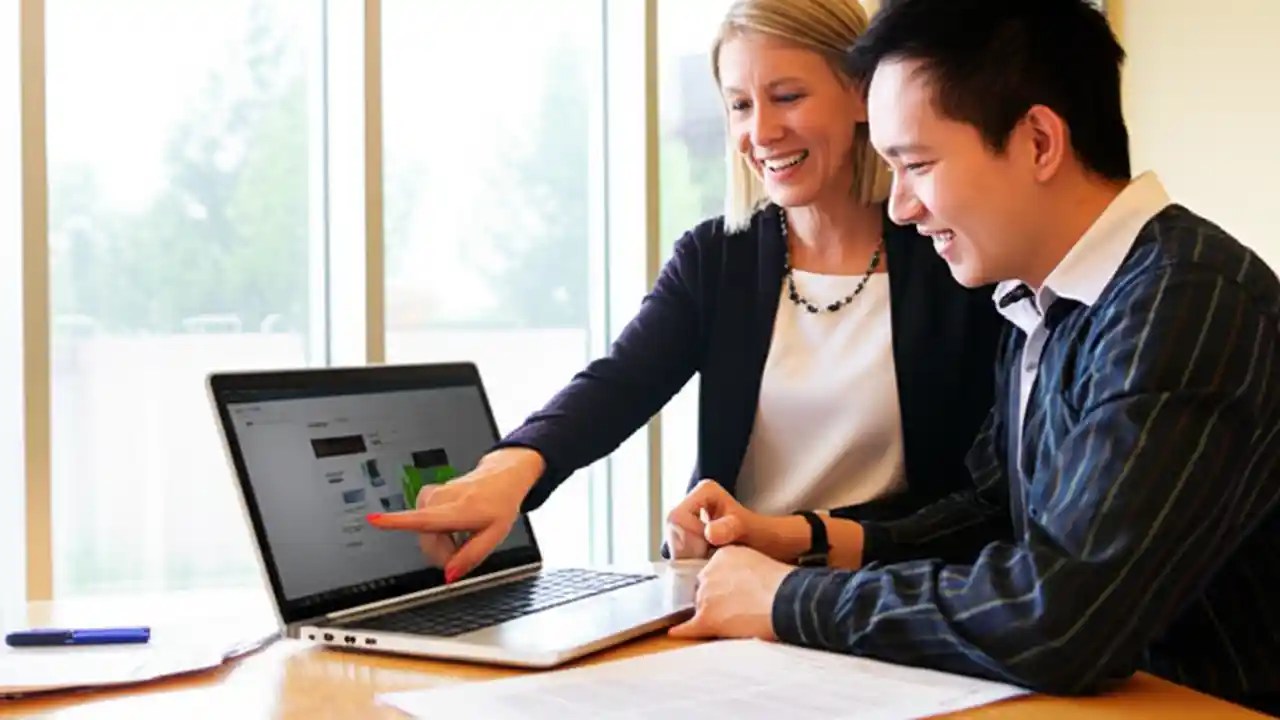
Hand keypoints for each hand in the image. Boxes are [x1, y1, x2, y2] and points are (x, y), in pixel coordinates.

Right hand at [367, 448, 543, 581]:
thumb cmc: (499, 504)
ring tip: (461, 535)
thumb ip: (471, 557)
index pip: (424, 519)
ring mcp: (432, 494)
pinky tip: (450, 528)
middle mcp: (440, 499)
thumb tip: (449, 575)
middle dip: (442, 553)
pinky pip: (423, 522)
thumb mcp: (495, 536)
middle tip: (462, 552)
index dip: (397, 522)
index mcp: (459, 509)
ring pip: (424, 533)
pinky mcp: (426, 494)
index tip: (374, 520)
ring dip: (439, 542)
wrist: (501, 478)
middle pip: (426, 539)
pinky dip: (435, 531)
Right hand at [665, 479, 762, 558]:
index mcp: (704, 491)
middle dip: (688, 548)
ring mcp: (686, 519)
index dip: (689, 536)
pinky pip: (677, 550)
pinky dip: (689, 560)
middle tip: (709, 556)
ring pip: (673, 542)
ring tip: (709, 559)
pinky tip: (704, 561)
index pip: (678, 517)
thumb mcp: (748, 529)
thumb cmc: (758, 534)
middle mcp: (691, 502)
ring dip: (689, 556)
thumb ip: (730, 529)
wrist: (763, 545)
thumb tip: (709, 533)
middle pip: (672, 530)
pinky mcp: (685, 535)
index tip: (708, 547)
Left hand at [668, 546, 791, 639]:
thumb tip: (740, 582)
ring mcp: (705, 596)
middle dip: (714, 599)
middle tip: (735, 608)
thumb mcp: (758, 560)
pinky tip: (674, 632)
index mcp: (722, 556)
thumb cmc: (782, 583)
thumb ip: (741, 567)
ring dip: (709, 615)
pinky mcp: (707, 618)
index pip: (713, 572)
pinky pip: (688, 626)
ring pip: (698, 607)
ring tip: (730, 622)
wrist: (786, 599)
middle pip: (703, 589)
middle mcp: (709, 573)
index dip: (723, 584)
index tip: (733, 591)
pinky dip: (681, 631)